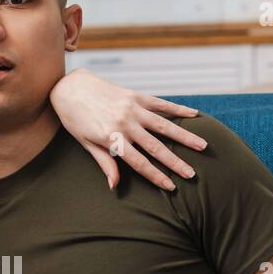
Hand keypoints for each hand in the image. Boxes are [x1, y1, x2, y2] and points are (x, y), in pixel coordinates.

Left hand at [49, 67, 208, 190]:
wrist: (69, 87)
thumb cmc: (75, 119)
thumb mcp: (86, 143)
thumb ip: (104, 162)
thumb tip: (114, 185)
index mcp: (112, 138)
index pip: (139, 163)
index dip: (156, 176)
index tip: (171, 186)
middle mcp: (125, 123)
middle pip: (155, 147)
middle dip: (175, 162)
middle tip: (192, 174)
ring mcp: (132, 108)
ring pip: (164, 125)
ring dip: (184, 136)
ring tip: (202, 146)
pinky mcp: (136, 95)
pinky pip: (160, 103)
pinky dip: (178, 108)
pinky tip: (194, 115)